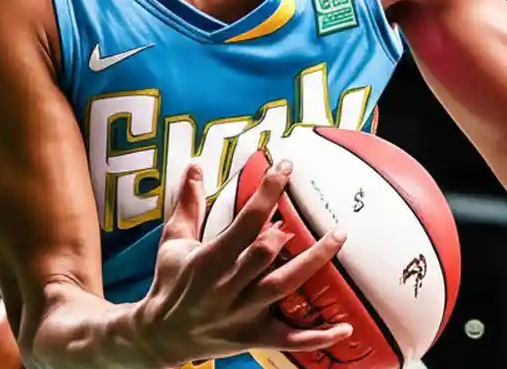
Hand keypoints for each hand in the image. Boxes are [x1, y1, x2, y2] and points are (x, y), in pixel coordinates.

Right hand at [131, 162, 349, 366]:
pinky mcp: (253, 336)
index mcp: (208, 259)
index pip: (243, 223)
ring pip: (282, 287)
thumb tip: (195, 167)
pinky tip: (344, 328)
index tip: (283, 169)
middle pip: (263, 255)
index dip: (266, 194)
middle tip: (314, 208)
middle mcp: (226, 286)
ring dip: (312, 263)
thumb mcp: (173, 241)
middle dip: (288, 230)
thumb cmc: (170, 281)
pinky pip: (291, 339)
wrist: (161, 334)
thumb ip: (188, 205)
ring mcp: (242, 313)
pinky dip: (318, 336)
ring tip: (337, 238)